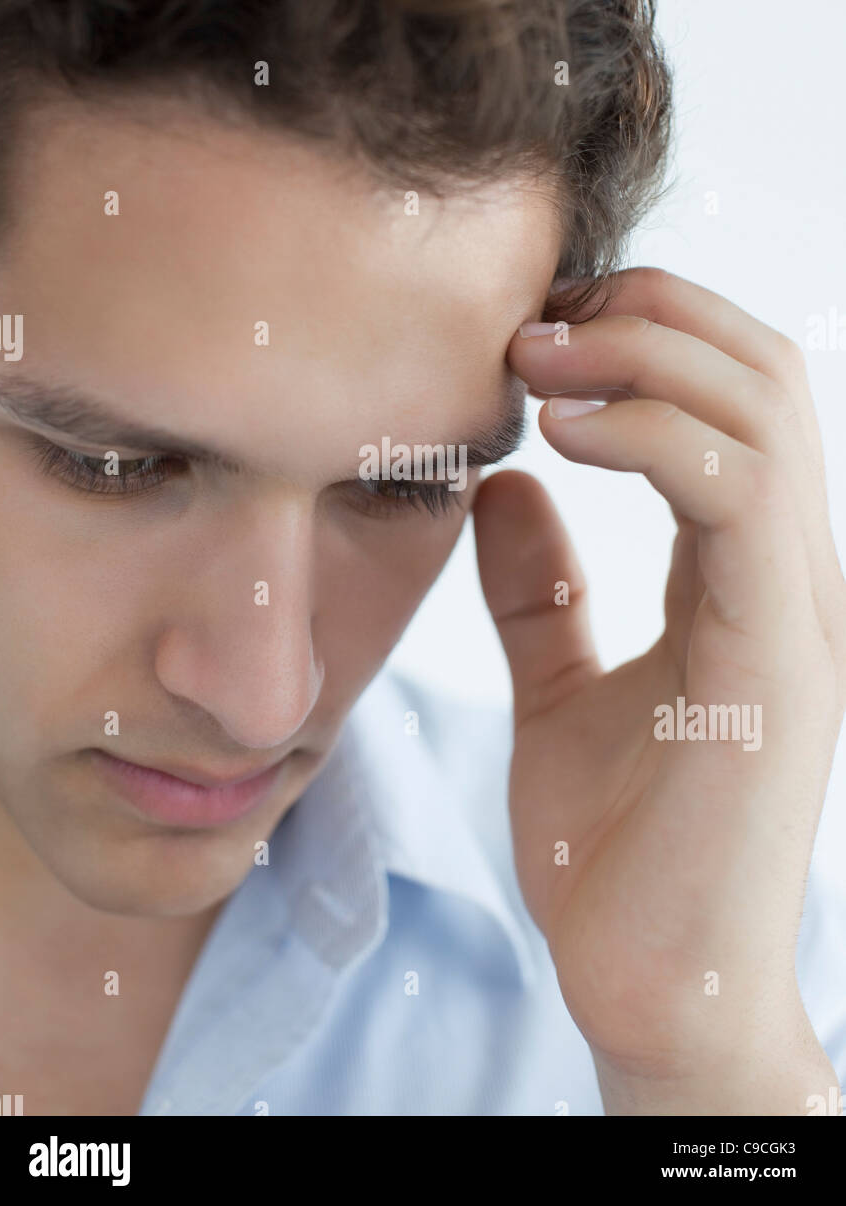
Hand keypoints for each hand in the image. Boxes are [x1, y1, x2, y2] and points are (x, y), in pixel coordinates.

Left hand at [473, 268, 845, 1112]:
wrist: (649, 986)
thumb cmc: (614, 852)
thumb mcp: (558, 691)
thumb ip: (542, 594)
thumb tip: (505, 489)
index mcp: (742, 577)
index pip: (730, 401)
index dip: (640, 337)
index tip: (529, 334)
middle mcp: (788, 578)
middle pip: (764, 372)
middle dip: (650, 314)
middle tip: (530, 322)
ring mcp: (796, 614)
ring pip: (765, 411)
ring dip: (646, 354)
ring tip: (533, 357)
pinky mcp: (776, 661)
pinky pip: (740, 495)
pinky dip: (654, 433)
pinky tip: (561, 432)